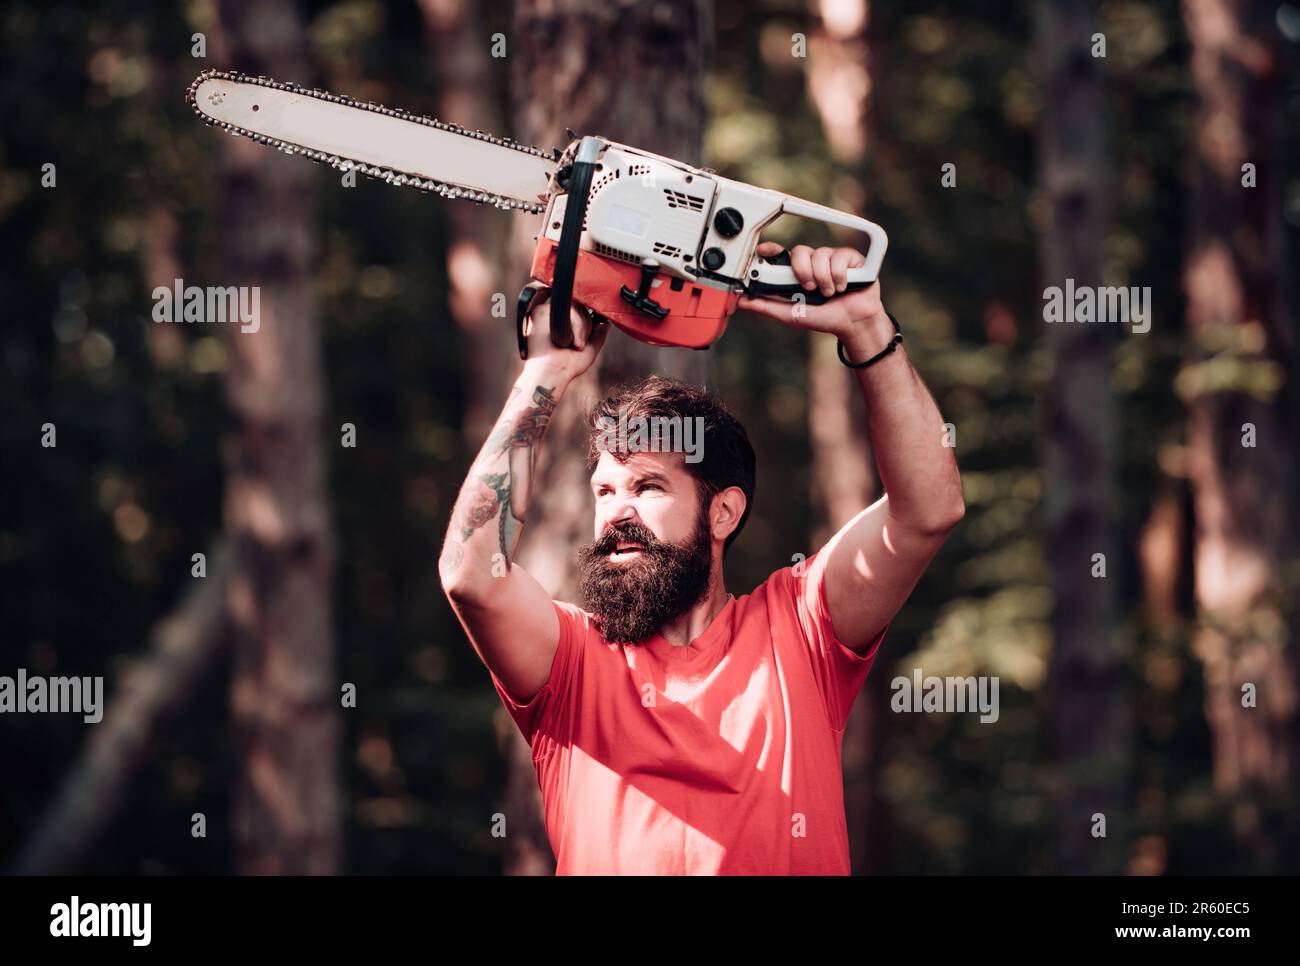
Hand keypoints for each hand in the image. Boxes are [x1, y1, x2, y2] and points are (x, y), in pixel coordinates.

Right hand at [521, 292, 609, 380]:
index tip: (586, 331)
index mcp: (562, 321)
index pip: (580, 307)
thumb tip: (605, 322)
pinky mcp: (541, 311)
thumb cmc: (567, 366)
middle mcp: (554, 314)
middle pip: (579, 304)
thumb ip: (598, 335)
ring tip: (572, 345)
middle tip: (578, 345)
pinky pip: (569, 309)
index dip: (586, 315)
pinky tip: (567, 341)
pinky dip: (575, 325)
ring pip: (576, 306)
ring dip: (581, 328)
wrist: (551, 374)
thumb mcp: (589, 350)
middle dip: (586, 325)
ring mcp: (546, 311)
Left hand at [737, 242, 887, 342]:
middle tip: (809, 288)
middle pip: (800, 251)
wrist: (852, 323)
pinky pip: (838, 257)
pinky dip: (839, 276)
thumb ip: (767, 307)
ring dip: (823, 279)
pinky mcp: (849, 257)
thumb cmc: (823, 318)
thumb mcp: (791, 314)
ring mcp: (831, 258)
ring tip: (829, 292)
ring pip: (820, 254)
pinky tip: (843, 286)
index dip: (771, 249)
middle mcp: (813, 262)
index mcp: (798, 273)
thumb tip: (743, 301)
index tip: (763, 250)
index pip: (782, 254)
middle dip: (803, 271)